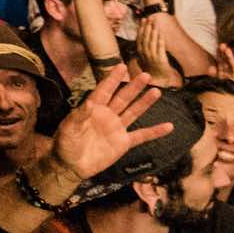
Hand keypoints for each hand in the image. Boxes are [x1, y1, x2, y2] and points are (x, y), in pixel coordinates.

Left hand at [42, 67, 170, 184]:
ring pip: (133, 112)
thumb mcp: (68, 129)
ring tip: (156, 91)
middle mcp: (106, 115)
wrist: (71, 166)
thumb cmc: (65, 144)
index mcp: (92, 109)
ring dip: (144, 102)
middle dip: (133, 86)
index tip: (121, 66)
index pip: (104, 91)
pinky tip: (168, 126)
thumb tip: (89, 103)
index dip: (112, 79)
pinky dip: (155, 132)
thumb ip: (79, 116)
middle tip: (146, 75)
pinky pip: (141, 136)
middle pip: (122, 98)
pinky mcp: (123, 143)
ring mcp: (116, 128)